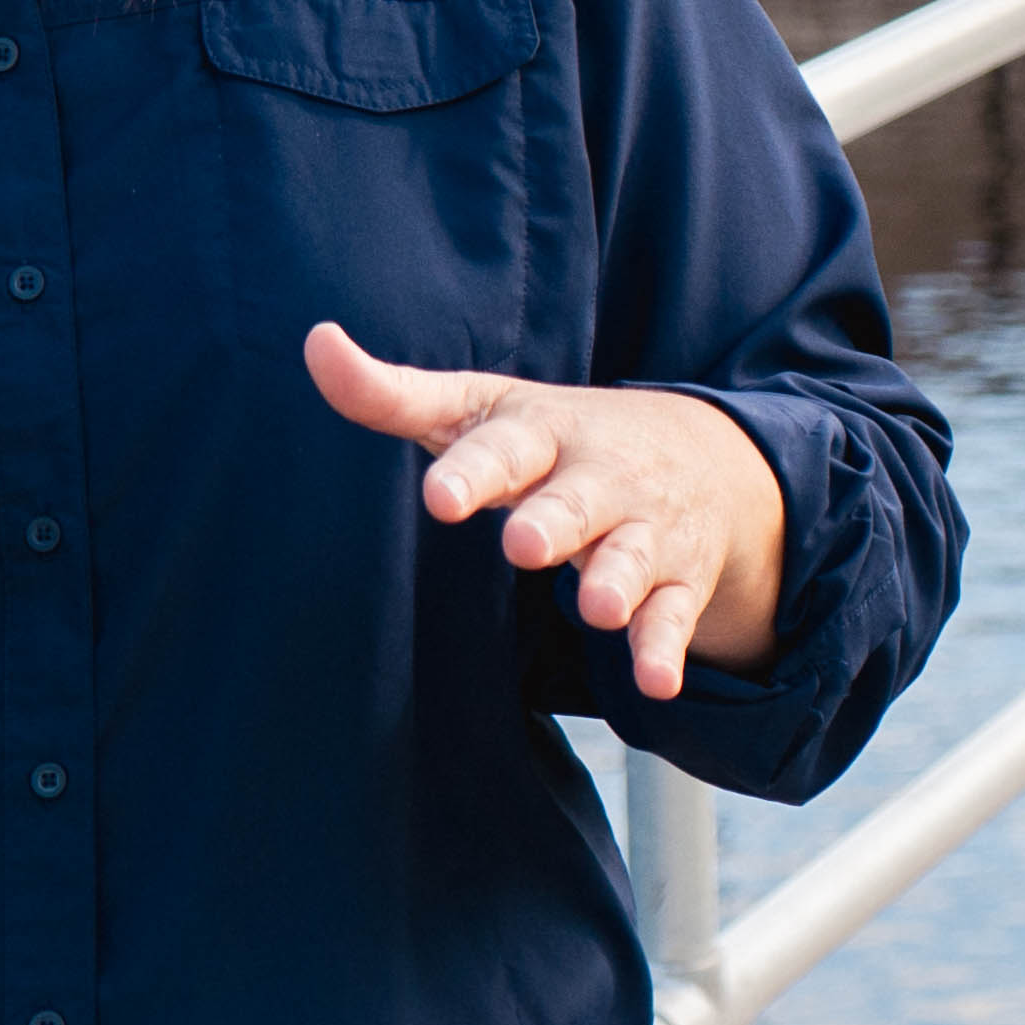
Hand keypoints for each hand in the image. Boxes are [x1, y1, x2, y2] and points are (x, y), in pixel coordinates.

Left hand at [305, 326, 787, 698]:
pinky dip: (665, 650)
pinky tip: (654, 682)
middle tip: (525, 543)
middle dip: (555, 520)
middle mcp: (601, 478)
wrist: (708, 458)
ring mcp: (645, 530)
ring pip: (633, 557)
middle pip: (578, 500)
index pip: (505, 447)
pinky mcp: (678, 581)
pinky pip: (673, 618)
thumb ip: (396, 394)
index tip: (439, 497)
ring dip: (618, 581)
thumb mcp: (484, 410)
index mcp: (544, 433)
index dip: (473, 470)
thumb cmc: (559, 440)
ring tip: (599, 609)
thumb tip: (316, 342)